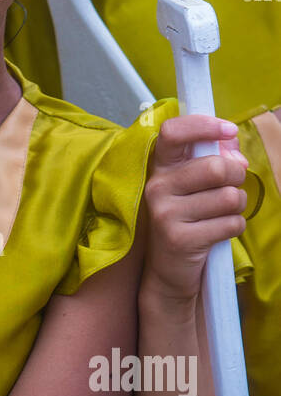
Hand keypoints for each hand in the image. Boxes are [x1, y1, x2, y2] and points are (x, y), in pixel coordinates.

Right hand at [142, 115, 248, 303]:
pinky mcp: (180, 239)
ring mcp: (165, 214)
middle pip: (217, 167)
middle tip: (232, 186)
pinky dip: (234, 227)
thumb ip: (216, 158)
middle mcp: (157, 186)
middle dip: (237, 176)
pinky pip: (231, 224)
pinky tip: (217, 232)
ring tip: (222, 213)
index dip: (204, 125)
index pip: (173, 131)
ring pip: (230, 197)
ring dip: (237, 206)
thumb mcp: (195, 184)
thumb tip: (236, 154)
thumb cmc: (189, 217)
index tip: (227, 130)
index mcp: (160, 166)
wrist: (168, 269)